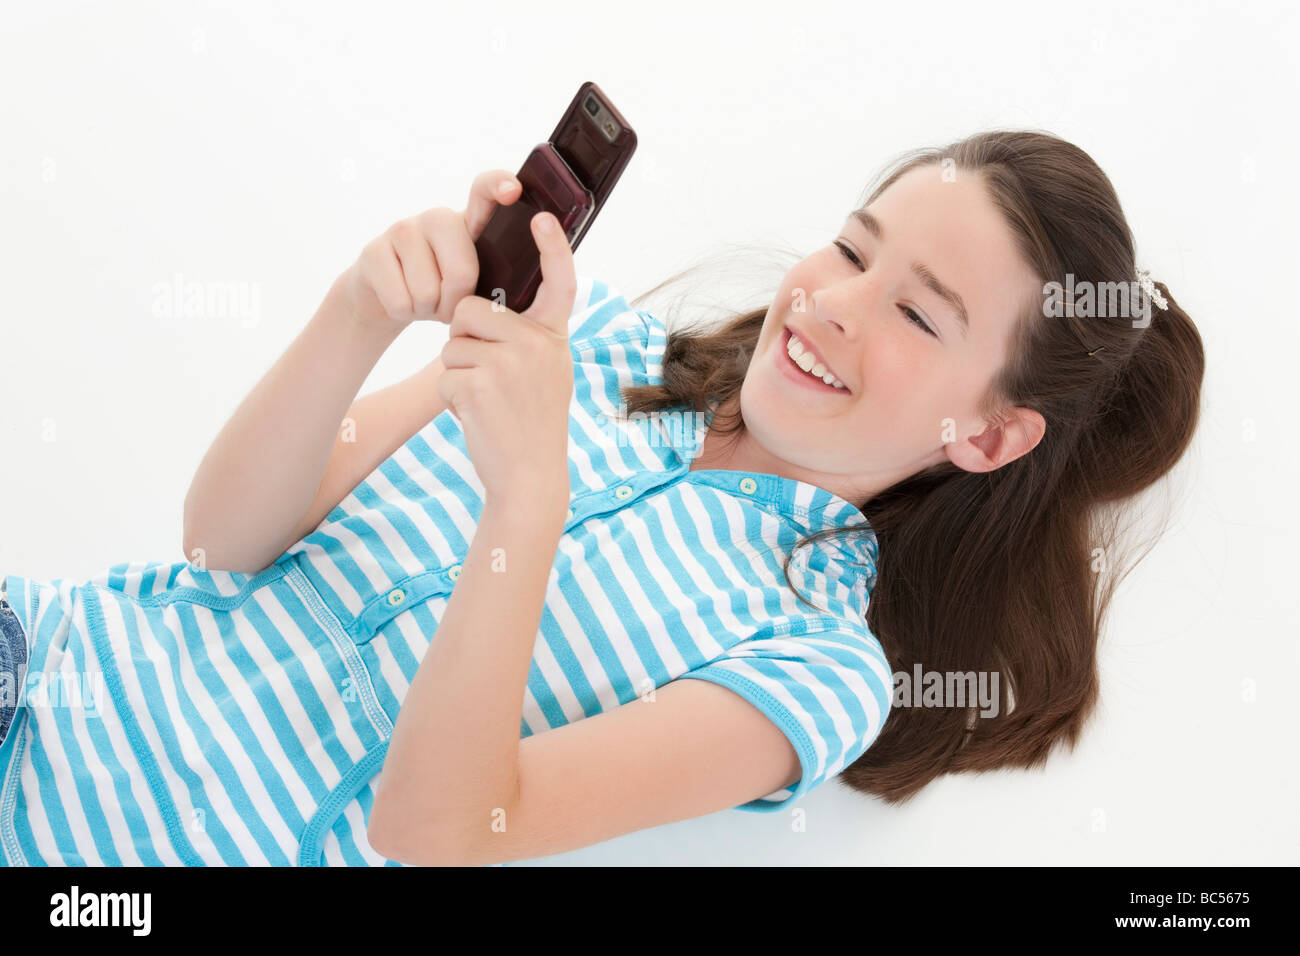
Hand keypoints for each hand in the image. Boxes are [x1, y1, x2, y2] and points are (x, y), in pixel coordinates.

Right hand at [340, 169, 523, 330]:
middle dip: (455, 304)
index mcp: (470, 223)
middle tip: (446, 304)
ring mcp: (404, 229)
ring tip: (424, 300)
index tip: (512, 191)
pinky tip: (402, 301)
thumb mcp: (472, 285)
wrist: (389, 299)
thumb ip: (493, 279)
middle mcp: (438, 218)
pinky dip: (405, 314)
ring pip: (427, 294)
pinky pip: (400, 302)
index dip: (498, 186)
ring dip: (427, 311)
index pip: (485, 192)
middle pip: (461, 273)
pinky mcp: (374, 250)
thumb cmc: (443, 291)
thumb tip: (495, 297)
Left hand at [436, 210, 575, 506]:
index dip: (551, 247)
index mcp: (553, 336)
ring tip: (487, 401)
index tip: (539, 217)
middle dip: (464, 339)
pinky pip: (444, 375)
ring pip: (451, 345)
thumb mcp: (547, 372)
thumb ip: (528, 338)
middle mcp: (536, 344)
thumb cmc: (532, 422)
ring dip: (457, 373)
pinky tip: (478, 416)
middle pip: (469, 311)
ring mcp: (508, 364)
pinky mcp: (479, 385)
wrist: (530, 477)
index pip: (559, 281)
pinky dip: (451, 398)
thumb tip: (479, 310)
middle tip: (488, 375)